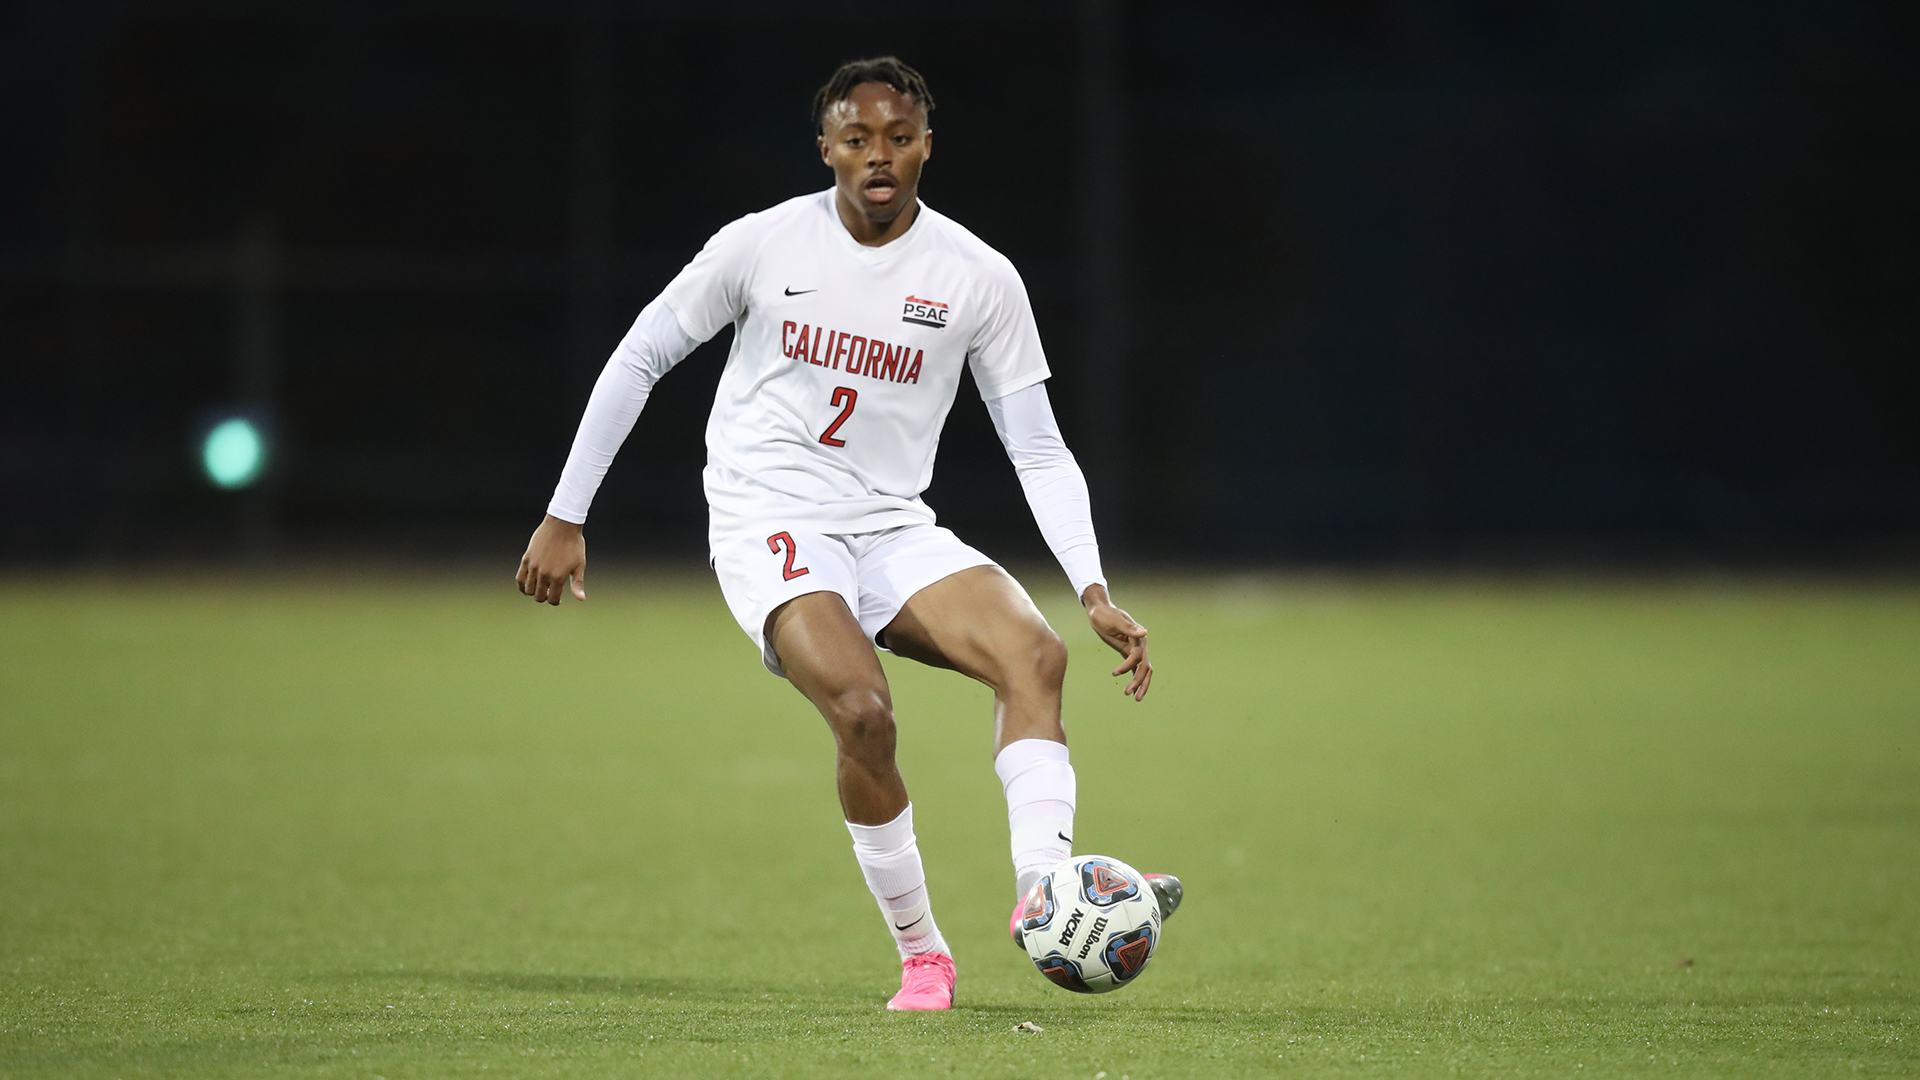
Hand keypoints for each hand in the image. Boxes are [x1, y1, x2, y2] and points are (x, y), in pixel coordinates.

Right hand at [517, 514, 586, 604]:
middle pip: (539, 596)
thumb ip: (577, 584)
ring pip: (529, 589)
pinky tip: (527, 587)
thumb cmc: (574, 545)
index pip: (552, 599)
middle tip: (550, 592)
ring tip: (540, 588)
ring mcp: (533, 566)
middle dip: (544, 597)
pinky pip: (520, 578)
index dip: (555, 601)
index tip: (558, 598)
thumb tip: (581, 599)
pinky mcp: (526, 559)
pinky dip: (522, 586)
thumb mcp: (579, 565)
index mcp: (558, 577)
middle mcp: (544, 573)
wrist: (562, 525)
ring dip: (534, 592)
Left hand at [1081, 583, 1151, 700]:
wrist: (1099, 611)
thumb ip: (1129, 628)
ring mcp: (1135, 649)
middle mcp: (1140, 644)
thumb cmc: (1105, 614)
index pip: (1138, 656)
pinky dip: (1135, 678)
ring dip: (1140, 683)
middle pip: (1144, 667)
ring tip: (1134, 698)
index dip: (1128, 666)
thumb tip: (1144, 633)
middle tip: (1129, 694)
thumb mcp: (1114, 620)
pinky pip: (1134, 668)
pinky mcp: (1128, 652)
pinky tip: (1132, 690)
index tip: (1114, 673)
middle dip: (1139, 681)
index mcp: (1138, 637)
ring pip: (1142, 670)